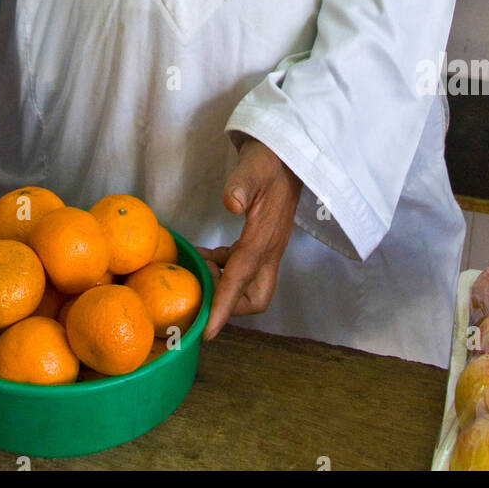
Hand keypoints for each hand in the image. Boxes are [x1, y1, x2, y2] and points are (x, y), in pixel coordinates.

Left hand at [198, 137, 301, 340]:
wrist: (287, 155)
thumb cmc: (268, 161)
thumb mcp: (253, 168)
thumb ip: (241, 185)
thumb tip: (230, 203)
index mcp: (264, 238)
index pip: (242, 280)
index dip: (223, 307)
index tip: (207, 332)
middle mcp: (269, 249)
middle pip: (255, 298)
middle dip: (230, 304)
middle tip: (204, 284)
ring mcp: (268, 247)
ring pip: (251, 287)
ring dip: (226, 286)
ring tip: (201, 266)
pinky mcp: (263, 241)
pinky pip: (244, 269)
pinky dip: (225, 270)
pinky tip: (210, 256)